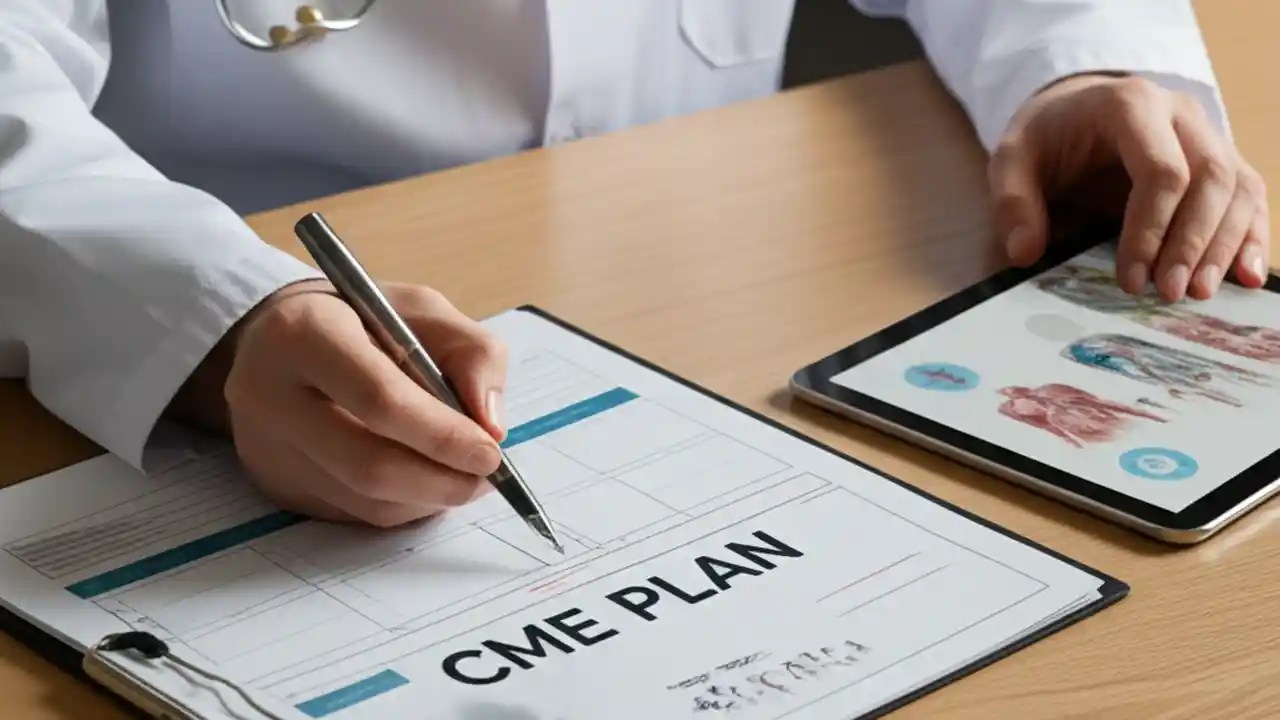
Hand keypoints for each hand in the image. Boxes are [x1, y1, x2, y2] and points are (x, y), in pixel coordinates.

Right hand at [171, 279, 507, 526]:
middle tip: (486, 476)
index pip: (379, 400)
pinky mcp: (278, 487)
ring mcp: (268, 450)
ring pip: (366, 501)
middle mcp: (270, 397)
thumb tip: (492, 427)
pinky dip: (406, 504)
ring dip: (431, 497)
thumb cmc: (359, 321)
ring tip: (463, 474)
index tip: (490, 452)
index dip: (443, 435)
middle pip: (369, 466)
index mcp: (303, 334)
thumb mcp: (421, 310)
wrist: (274, 342)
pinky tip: (424, 478)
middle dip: (443, 480)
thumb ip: (471, 353)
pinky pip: (356, 514)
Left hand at [989, 73, 1269, 301]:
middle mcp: (1181, 114)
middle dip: (1193, 242)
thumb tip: (1024, 253)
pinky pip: (1249, 194)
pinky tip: (1248, 276)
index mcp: (1131, 105)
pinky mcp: (1220, 158)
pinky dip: (1251, 235)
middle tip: (1170, 293)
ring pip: (1237, 187)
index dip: (1151, 229)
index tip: (1131, 279)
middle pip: (1211, 177)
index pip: (1162, 170)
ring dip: (1225, 245)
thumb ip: (1012, 202)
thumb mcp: (1011, 159)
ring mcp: (1207, 133)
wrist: (1074, 108)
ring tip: (1199, 293)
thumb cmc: (1047, 136)